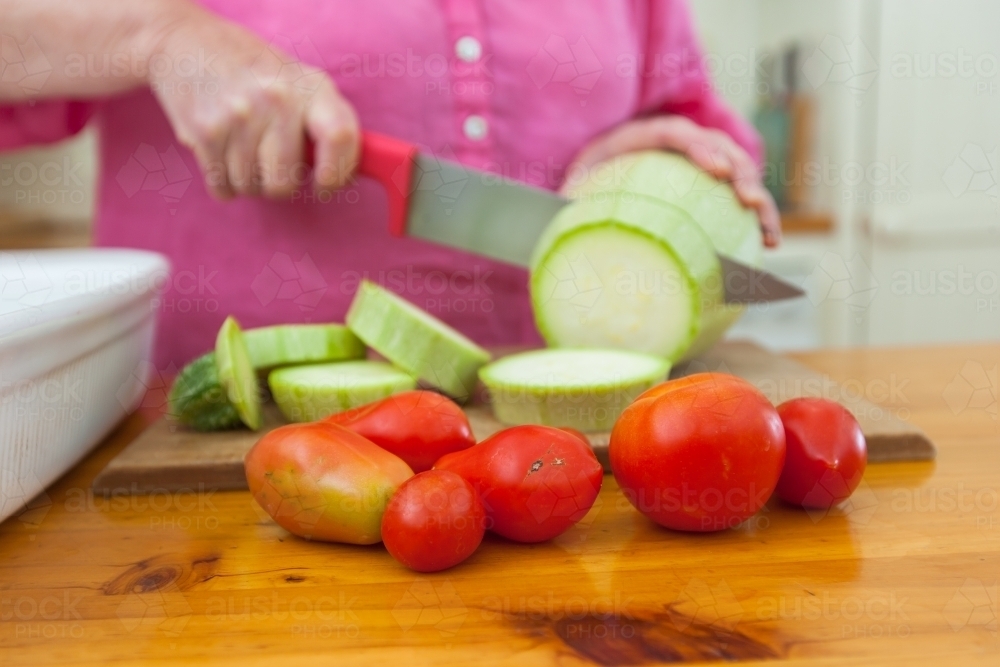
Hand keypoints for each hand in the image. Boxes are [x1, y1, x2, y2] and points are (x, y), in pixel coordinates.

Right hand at [147, 4, 358, 198]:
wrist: (184, 42)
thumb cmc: (254, 71)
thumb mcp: (299, 82)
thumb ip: (328, 121)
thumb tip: (372, 169)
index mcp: (310, 87)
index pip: (339, 137)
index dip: (337, 174)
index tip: (325, 186)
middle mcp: (276, 99)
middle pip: (286, 182)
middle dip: (280, 184)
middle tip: (272, 162)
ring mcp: (237, 116)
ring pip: (252, 188)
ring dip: (248, 180)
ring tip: (243, 146)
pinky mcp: (204, 131)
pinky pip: (223, 187)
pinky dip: (223, 181)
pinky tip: (222, 150)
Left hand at [562, 116, 780, 246]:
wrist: (570, 211)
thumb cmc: (563, 208)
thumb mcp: (559, 206)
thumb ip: (563, 212)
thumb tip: (560, 229)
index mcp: (628, 142)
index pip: (671, 133)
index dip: (697, 147)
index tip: (714, 171)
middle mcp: (664, 149)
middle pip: (714, 146)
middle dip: (740, 170)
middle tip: (750, 201)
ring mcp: (686, 169)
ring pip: (734, 172)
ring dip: (757, 198)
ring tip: (769, 232)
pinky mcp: (699, 193)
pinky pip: (733, 199)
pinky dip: (754, 219)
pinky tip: (767, 244)